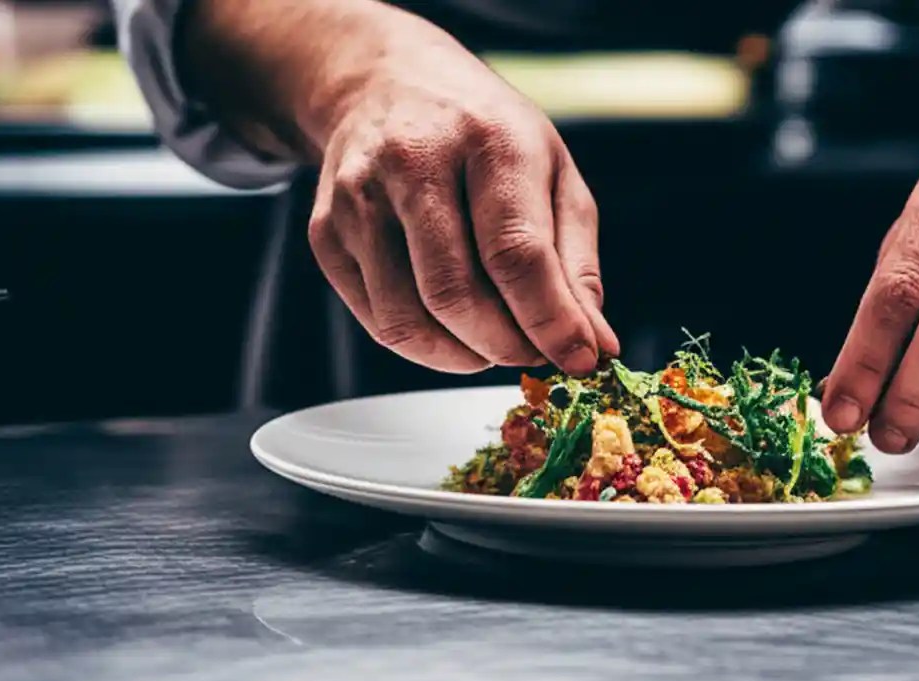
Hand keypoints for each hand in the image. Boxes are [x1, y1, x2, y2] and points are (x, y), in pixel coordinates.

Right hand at [183, 0, 616, 374]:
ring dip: (461, 355)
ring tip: (492, 343)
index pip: (515, 253)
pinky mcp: (326, 232)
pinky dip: (422, 344)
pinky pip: (377, 320)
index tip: (577, 360)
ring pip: (407, 319)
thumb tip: (592, 344)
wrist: (387, 83)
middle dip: (504, 346)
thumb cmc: (483, 134)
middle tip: (531, 353)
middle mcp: (413, 162)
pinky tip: (448, 326)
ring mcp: (360, 198)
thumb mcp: (554, 173)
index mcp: (487, 140)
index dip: (549, 320)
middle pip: (455, 293)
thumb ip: (576, 263)